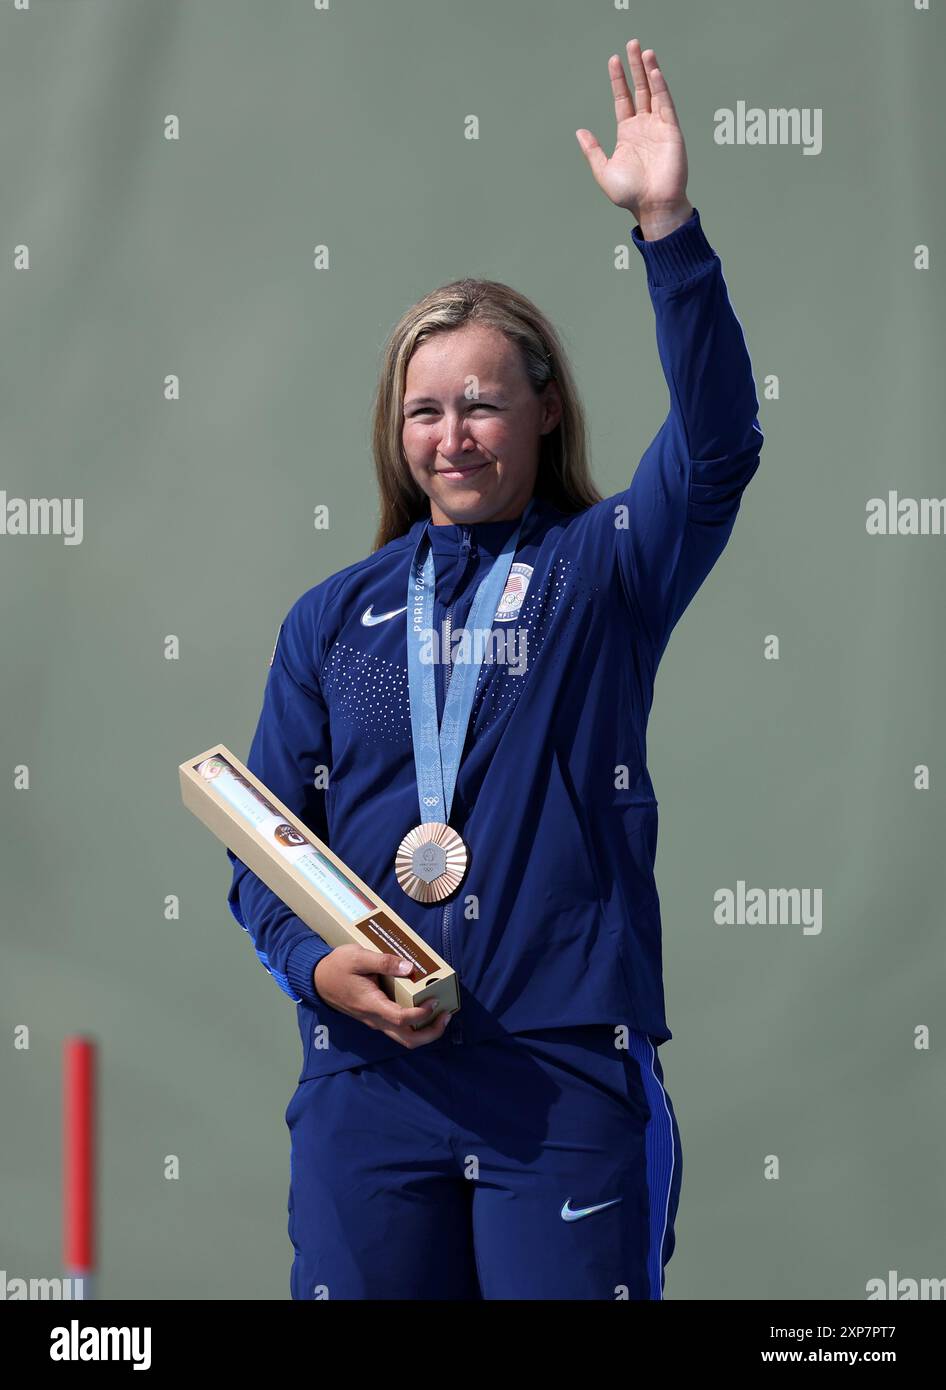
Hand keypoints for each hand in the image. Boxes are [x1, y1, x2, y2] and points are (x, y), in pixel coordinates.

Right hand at [313, 946, 454, 1048]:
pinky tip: (423, 1006)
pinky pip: (398, 1028)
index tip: (435, 999)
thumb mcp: (358, 956)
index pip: (402, 1019)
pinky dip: (415, 1023)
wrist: (317, 979)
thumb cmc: (337, 966)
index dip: (422, 1013)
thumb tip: (409, 967)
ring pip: (404, 1037)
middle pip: (407, 1040)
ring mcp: (375, 1021)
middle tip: (447, 1015)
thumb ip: (384, 962)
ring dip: (425, 1030)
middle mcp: (375, 1019)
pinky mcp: (376, 1017)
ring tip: (441, 1012)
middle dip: (431, 1032)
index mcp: (371, 1005)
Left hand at [576, 39, 691, 237]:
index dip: (618, 79)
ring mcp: (658, 127)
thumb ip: (592, 151)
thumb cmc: (629, 195)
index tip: (613, 59)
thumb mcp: (603, 171)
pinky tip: (654, 72)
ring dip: (649, 71)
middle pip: (639, 89)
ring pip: (653, 92)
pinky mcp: (671, 131)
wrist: (652, 207)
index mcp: (627, 134)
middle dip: (634, 67)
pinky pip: (666, 104)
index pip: (622, 99)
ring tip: (644, 51)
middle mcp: (643, 126)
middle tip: (632, 44)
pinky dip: (660, 87)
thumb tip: (579, 132)